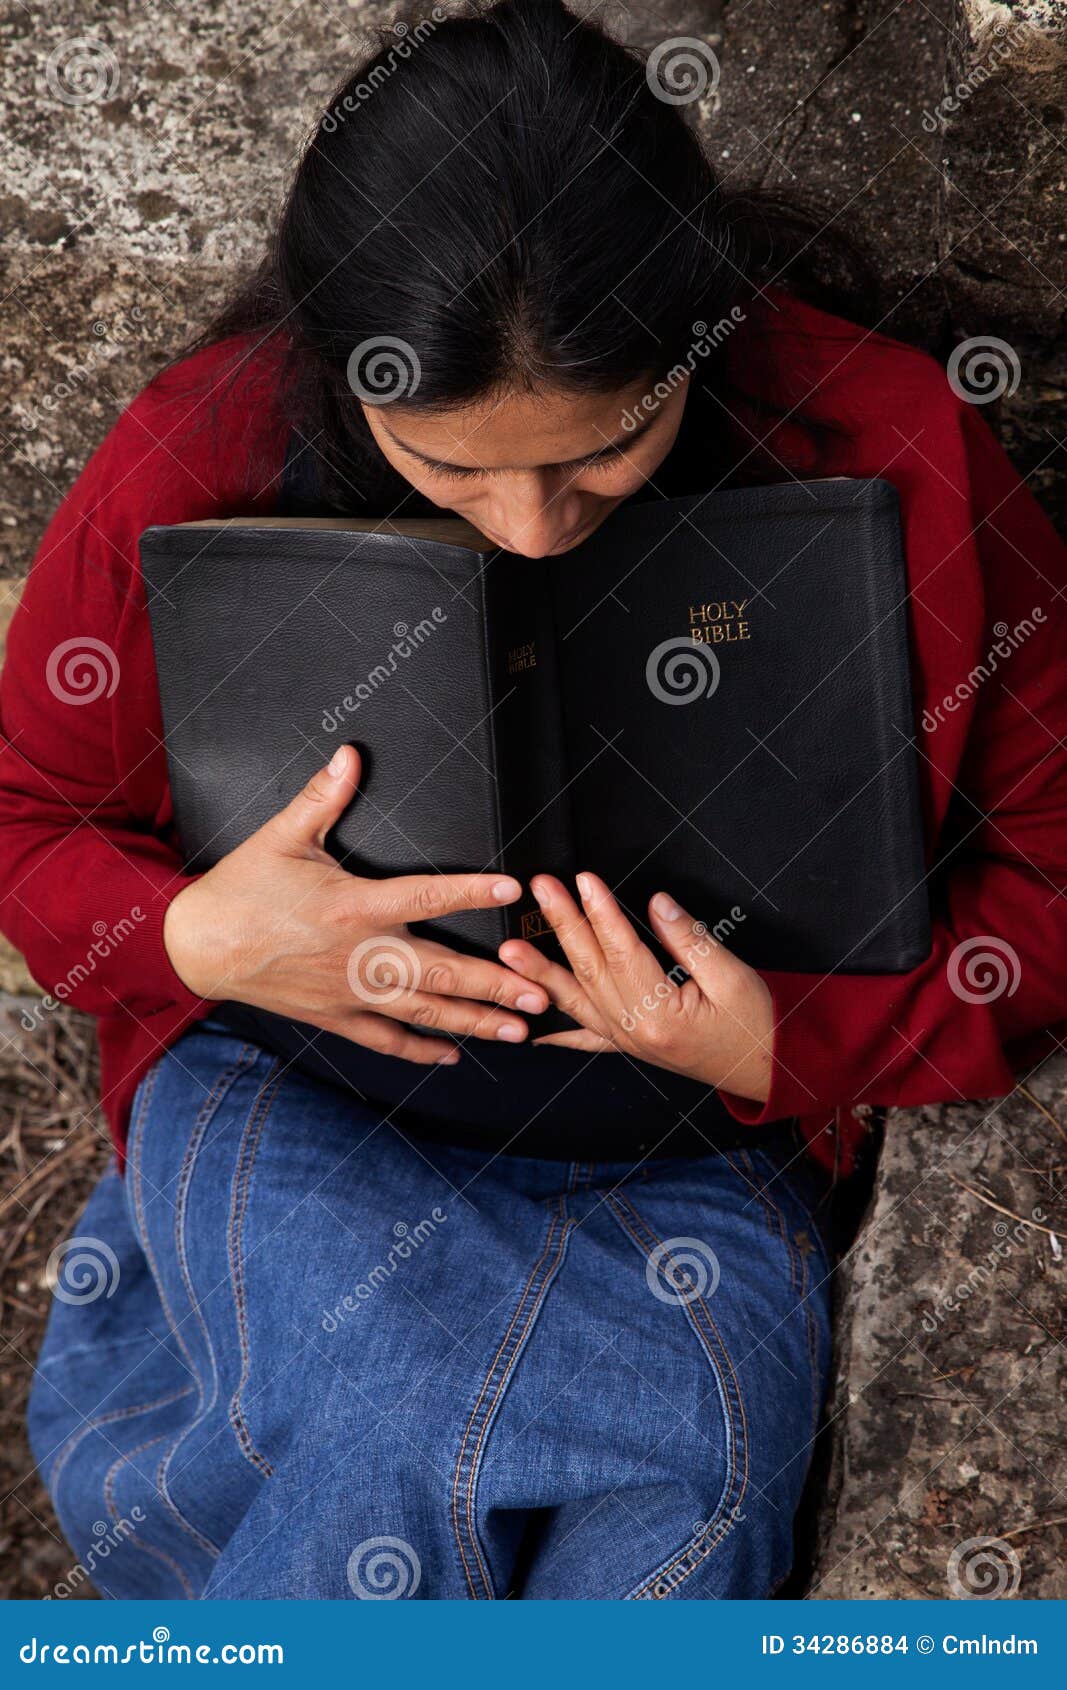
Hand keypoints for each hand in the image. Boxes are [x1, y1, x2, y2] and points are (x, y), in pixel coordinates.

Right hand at [163, 746, 547, 1064]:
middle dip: (494, 984)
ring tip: (518, 1030)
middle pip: (441, 972)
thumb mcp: (282, 836)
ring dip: (475, 1022)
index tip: (511, 889)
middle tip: (539, 993)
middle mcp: (360, 955)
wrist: (197, 947)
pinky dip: (421, 1050)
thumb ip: (322, 796)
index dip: (469, 889)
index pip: (424, 893)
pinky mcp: (335, 1017)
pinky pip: (386, 1040)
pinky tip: (454, 1055)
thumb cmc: (242, 888)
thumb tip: (350, 753)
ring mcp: (350, 992)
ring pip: (424, 1012)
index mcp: (354, 905)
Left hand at [498, 872, 773, 1102]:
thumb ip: (690, 940)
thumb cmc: (757, 1025)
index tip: (583, 881)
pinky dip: (558, 1031)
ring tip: (511, 947)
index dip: (600, 912)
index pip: (623, 952)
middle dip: (562, 924)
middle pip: (590, 968)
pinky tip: (532, 1028)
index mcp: (662, 1015)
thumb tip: (657, 905)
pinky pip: (586, 1037)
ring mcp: (628, 1041)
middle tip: (540, 889)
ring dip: (542, 971)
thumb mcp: (734, 977)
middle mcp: (635, 1031)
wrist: (768, 1069)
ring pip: (576, 1000)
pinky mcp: (630, 1045)